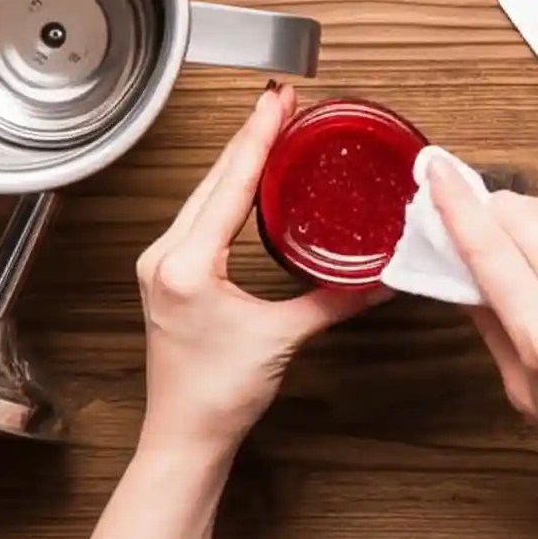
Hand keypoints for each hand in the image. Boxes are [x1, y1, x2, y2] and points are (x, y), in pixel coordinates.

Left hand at [135, 85, 384, 451]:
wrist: (186, 436)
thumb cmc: (217, 395)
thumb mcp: (283, 338)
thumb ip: (333, 301)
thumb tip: (377, 279)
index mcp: (187, 264)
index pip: (231, 184)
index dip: (259, 138)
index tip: (277, 102)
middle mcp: (164, 256)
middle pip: (213, 180)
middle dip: (250, 137)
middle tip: (280, 101)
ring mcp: (160, 264)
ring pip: (202, 195)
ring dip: (236, 161)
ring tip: (268, 128)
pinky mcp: (166, 275)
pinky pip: (197, 217)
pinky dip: (224, 191)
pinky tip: (244, 180)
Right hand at [429, 159, 537, 508]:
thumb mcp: (524, 394)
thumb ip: (492, 329)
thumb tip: (465, 279)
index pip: (490, 251)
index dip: (457, 205)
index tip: (438, 175)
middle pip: (527, 219)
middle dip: (492, 205)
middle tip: (472, 210)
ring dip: (530, 210)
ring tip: (512, 226)